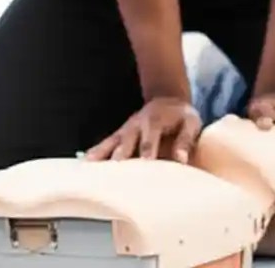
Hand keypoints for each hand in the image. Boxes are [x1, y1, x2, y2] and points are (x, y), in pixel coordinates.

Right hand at [85, 97, 201, 162]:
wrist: (167, 100)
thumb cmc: (181, 116)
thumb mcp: (191, 123)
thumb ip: (185, 140)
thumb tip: (181, 160)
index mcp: (154, 121)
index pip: (149, 138)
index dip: (146, 150)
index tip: (144, 163)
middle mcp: (135, 125)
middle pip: (125, 142)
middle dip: (120, 157)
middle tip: (114, 173)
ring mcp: (125, 130)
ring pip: (111, 143)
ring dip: (100, 155)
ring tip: (89, 168)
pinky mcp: (119, 136)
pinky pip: (105, 144)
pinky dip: (95, 153)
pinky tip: (84, 163)